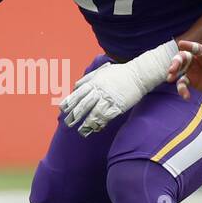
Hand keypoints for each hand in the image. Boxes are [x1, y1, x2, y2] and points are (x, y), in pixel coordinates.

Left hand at [60, 41, 176, 135]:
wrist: (138, 75)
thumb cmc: (120, 73)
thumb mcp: (101, 72)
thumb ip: (87, 79)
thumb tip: (75, 87)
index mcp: (94, 82)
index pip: (78, 94)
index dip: (70, 103)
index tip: (63, 110)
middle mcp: (99, 91)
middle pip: (83, 105)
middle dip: (75, 115)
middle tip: (68, 124)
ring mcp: (108, 99)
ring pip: (94, 113)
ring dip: (86, 123)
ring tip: (81, 131)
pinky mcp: (118, 106)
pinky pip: (107, 116)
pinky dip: (100, 123)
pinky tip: (96, 129)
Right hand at [170, 41, 201, 98]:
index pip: (195, 48)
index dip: (188, 46)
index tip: (180, 44)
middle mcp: (195, 59)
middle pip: (182, 58)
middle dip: (176, 62)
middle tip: (171, 69)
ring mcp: (191, 69)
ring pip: (179, 69)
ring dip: (173, 73)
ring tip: (170, 78)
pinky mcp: (190, 80)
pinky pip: (182, 84)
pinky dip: (182, 90)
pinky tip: (186, 96)